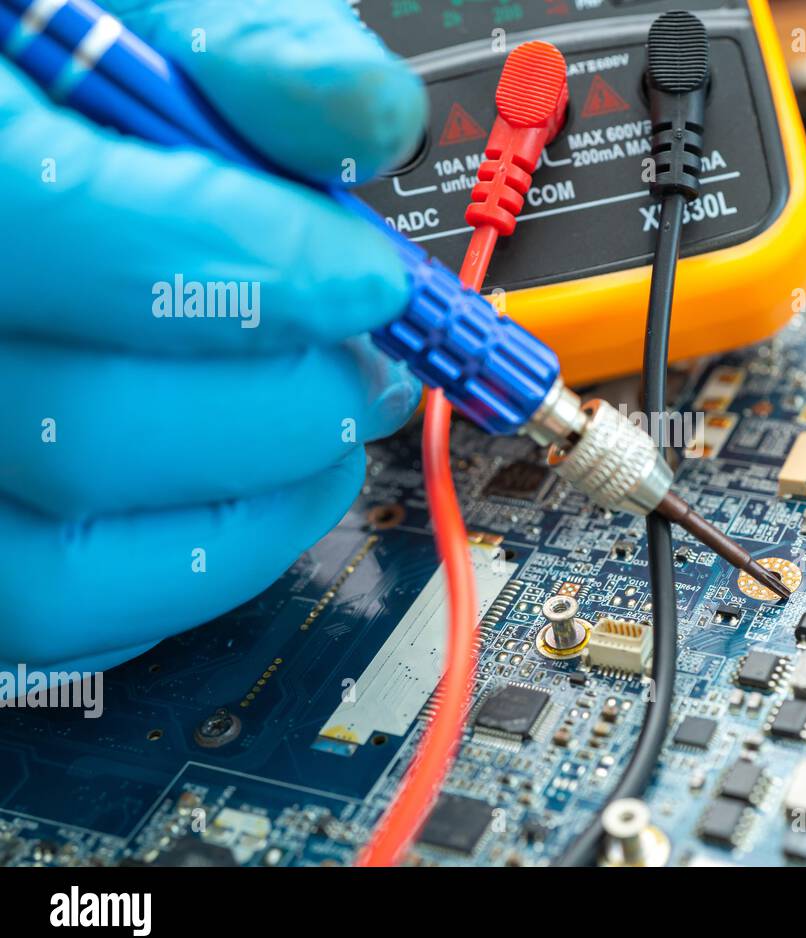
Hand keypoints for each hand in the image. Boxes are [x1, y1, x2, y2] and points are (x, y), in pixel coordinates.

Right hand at [0, 0, 426, 675]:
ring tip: (335, 424)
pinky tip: (258, 482)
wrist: (1, 133)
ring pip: (62, 566)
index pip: (59, 231)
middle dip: (283, 406)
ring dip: (258, 505)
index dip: (246, 272)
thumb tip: (359, 110)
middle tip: (375, 360)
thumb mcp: (121, 7)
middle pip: (86, 429)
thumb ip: (230, 39)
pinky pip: (62, 616)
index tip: (369, 279)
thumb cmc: (48, 70)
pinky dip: (193, 570)